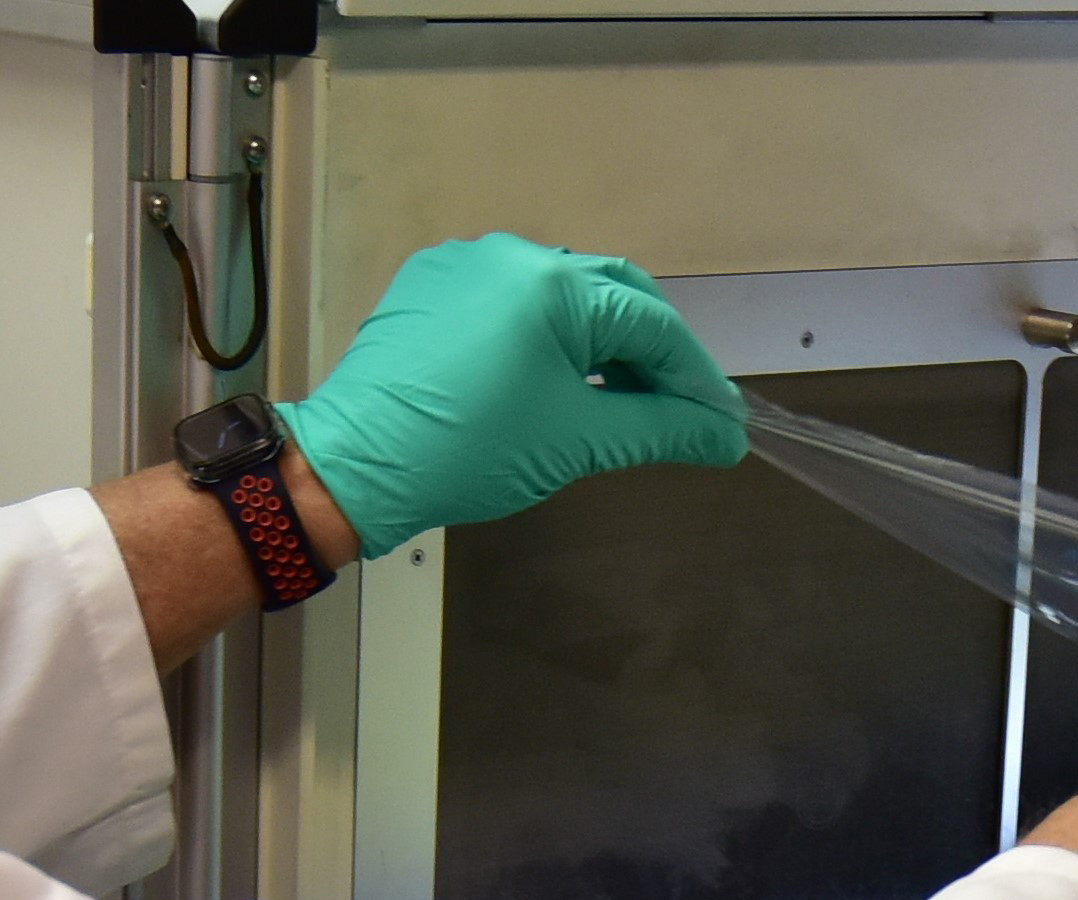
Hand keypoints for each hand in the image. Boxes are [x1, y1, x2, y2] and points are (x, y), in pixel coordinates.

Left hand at [277, 235, 749, 558]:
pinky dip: (541, 334)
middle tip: (675, 405)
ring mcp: (466, 264)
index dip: (691, 374)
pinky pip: (507, 299)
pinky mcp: (431, 284)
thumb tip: (720, 436)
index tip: (717, 419)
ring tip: (614, 401)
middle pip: (610, 293)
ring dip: (595, 342)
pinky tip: (547, 382)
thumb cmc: (468, 451)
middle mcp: (512, 255)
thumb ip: (660, 429)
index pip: (651, 322)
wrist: (357, 466)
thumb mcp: (578, 442)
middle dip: (648, 350)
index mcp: (553, 284)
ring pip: (558, 295)